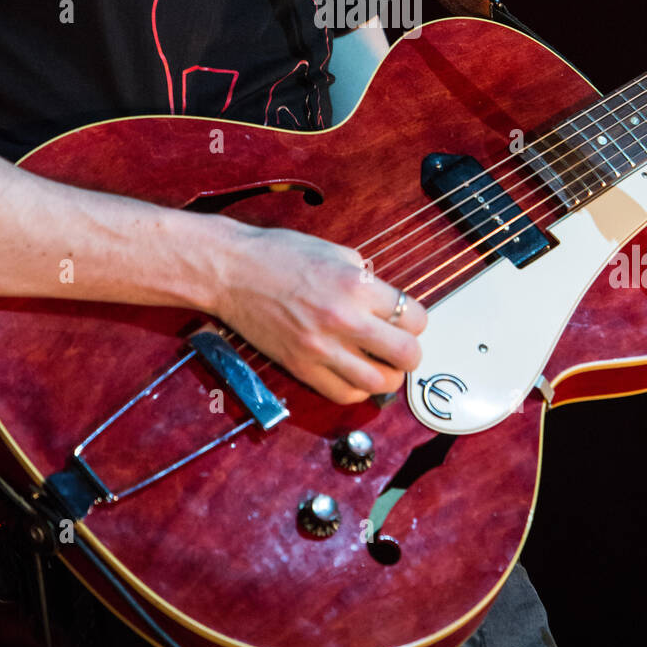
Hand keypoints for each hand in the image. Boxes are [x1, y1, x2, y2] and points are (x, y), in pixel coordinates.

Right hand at [206, 222, 427, 404]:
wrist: (231, 271)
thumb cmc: (280, 254)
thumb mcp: (336, 252)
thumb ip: (367, 279)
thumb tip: (388, 303)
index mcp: (357, 286)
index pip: (415, 318)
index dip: (415, 320)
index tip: (405, 319)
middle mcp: (343, 319)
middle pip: (407, 355)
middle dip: (410, 353)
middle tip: (400, 347)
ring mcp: (321, 348)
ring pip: (379, 383)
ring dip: (387, 376)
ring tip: (380, 364)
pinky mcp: (300, 367)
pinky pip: (343, 394)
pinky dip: (357, 389)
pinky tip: (353, 373)